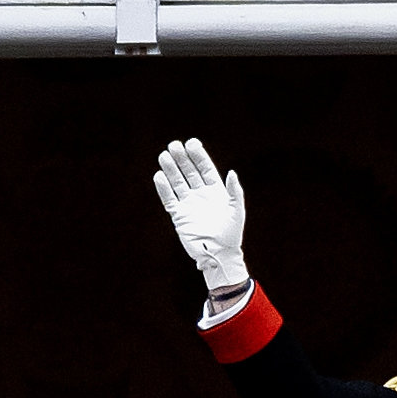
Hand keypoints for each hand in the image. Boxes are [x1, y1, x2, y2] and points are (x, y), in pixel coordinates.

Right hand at [153, 138, 247, 291]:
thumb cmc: (231, 233)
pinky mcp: (179, 216)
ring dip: (171, 170)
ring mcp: (189, 204)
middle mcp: (201, 195)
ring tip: (164, 156)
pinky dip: (164, 189)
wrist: (219, 255)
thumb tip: (232, 172)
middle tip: (174, 145)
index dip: (198, 156)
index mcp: (216, 191)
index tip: (191, 143)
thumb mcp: (237, 210)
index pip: (205, 168)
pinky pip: (169, 200)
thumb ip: (234, 191)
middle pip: (189, 172)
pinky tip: (159, 176)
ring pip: (178, 183)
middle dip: (182, 159)